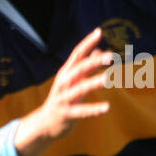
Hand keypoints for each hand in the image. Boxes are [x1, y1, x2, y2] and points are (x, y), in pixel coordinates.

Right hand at [14, 27, 111, 155]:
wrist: (45, 123)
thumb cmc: (63, 99)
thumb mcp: (73, 81)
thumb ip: (87, 66)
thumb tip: (100, 50)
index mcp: (66, 73)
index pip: (77, 54)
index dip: (87, 43)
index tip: (99, 32)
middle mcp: (63, 83)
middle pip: (79, 69)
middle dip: (94, 62)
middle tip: (110, 56)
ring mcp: (64, 98)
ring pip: (79, 89)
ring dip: (93, 83)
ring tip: (108, 79)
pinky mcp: (66, 114)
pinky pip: (81, 111)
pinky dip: (94, 109)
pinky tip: (107, 108)